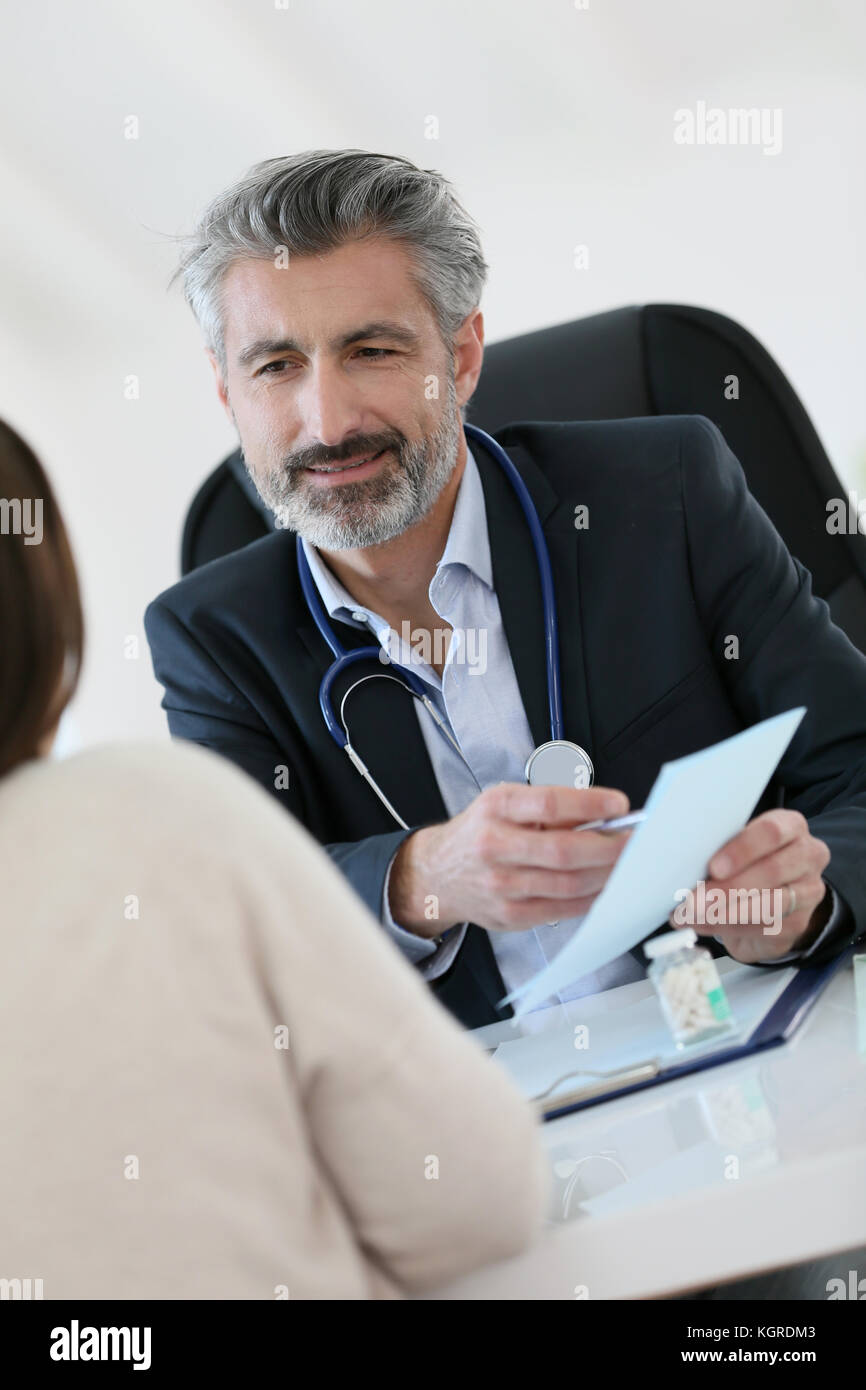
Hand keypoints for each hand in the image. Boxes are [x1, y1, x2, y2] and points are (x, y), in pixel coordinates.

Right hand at [389, 782, 631, 936]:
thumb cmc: (480, 832)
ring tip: (625, 864)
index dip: (590, 804)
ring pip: (569, 884)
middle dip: (609, 847)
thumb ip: (550, 808)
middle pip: (564, 850)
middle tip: (634, 841)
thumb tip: (604, 815)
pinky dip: (591, 897)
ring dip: (606, 874)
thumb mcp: (504, 804)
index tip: (620, 804)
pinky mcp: (510, 916)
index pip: (549, 804)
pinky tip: (604, 885)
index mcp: (495, 808)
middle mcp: (494, 846)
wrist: (438, 874)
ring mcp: (501, 886)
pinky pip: (563, 908)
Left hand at [669, 809, 831, 962]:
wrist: (772, 900)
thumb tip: (681, 864)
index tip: (713, 867)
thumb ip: (719, 849)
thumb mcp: (737, 847)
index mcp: (790, 825)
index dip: (742, 850)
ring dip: (724, 912)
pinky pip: (763, 927)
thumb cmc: (748, 863)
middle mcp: (807, 855)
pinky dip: (727, 927)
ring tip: (691, 915)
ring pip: (769, 903)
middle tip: (693, 900)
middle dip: (728, 887)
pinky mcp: (799, 923)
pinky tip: (702, 924)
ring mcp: (808, 891)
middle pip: (772, 870)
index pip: (772, 832)